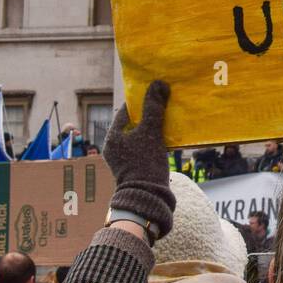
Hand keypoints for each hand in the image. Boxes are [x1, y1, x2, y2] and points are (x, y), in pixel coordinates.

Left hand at [103, 81, 175, 239]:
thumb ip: (153, 108)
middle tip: (165, 106)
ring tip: (169, 121)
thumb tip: (158, 83)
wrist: (147, 199)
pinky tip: (167, 139)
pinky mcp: (134, 168)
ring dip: (153, 128)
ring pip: (140, 136)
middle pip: (134, 123)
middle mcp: (115, 147)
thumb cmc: (145, 164)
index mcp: (113, 136)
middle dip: (149, 114)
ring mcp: (124, 159)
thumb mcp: (151, 133)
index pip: (126, 111)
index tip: (157, 94)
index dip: (141, 101)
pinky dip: (154, 141)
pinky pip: (144, 148)